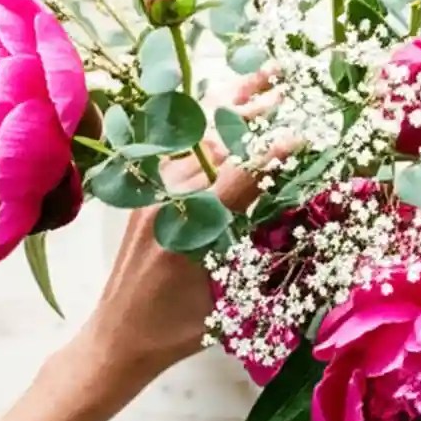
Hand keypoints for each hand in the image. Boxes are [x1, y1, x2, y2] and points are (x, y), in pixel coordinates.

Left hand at [70, 70, 283, 404]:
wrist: (117, 339)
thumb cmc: (177, 332)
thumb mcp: (231, 303)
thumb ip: (261, 260)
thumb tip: (302, 225)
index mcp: (188, 231)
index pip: (239, 179)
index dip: (273, 156)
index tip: (304, 137)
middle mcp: (165, 202)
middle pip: (217, 144)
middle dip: (254, 114)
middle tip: (288, 87)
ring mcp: (150, 194)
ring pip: (197, 139)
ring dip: (232, 111)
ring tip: (265, 81)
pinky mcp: (144, 194)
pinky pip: (178, 150)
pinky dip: (207, 126)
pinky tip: (227, 107)